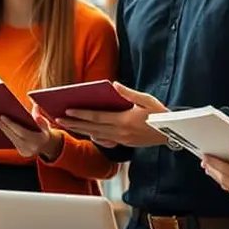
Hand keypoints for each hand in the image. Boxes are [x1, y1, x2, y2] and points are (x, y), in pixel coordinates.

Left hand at [0, 114, 62, 160]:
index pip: (21, 132)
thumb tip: (35, 105)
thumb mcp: (46, 125)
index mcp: (38, 140)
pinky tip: (1, 125)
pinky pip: (11, 140)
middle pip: (13, 135)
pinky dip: (6, 132)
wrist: (47, 146)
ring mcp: (25, 151)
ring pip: (10, 138)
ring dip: (2, 128)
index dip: (11, 124)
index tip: (2, 116)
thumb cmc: (45, 133)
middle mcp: (31, 148)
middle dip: (3, 125)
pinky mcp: (21, 152)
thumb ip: (39, 116)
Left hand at [54, 83, 169, 147]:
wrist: (172, 133)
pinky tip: (86, 132)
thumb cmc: (159, 113)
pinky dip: (93, 136)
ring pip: (95, 135)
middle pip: (91, 128)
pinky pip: (105, 140)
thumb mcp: (146, 100)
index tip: (66, 111)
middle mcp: (120, 132)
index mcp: (124, 120)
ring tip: (66, 125)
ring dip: (80, 130)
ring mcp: (121, 139)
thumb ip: (128, 93)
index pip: (97, 117)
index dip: (80, 114)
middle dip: (73, 124)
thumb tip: (114, 85)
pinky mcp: (124, 143)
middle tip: (57, 119)